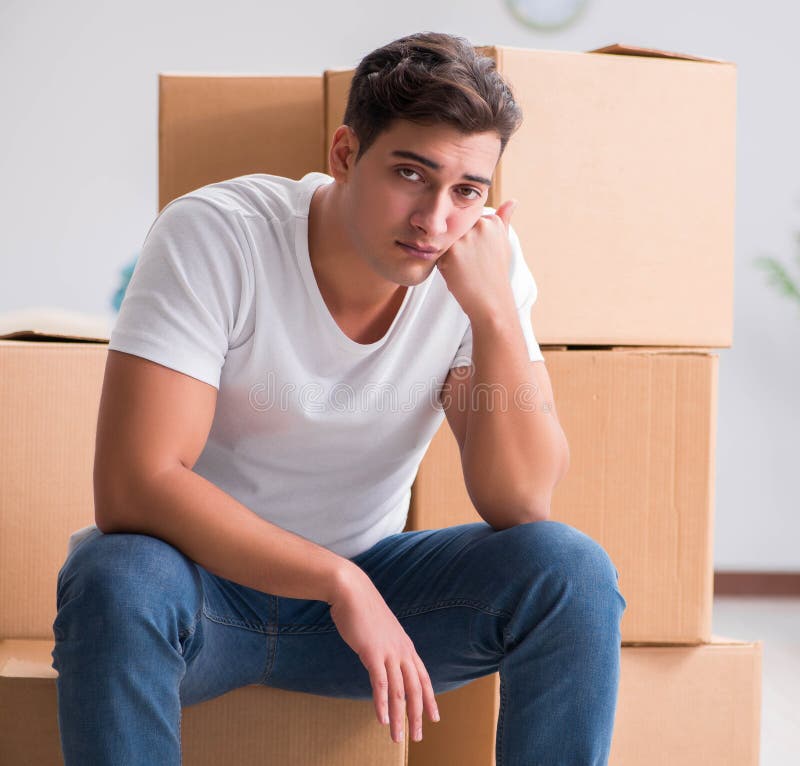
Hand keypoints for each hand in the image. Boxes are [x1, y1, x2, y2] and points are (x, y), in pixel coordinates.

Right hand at [328, 563, 439, 743]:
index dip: (429, 698)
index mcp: (405, 645)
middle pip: (415, 689)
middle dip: (417, 716)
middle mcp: (402, 650)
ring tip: (399, 738)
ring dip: (399, 717)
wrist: (352, 591)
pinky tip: (382, 720)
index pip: (422, 677)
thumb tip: (384, 658)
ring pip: (399, 691)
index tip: (434, 718)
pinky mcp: (372, 652)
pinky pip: (380, 683)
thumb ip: (386, 646)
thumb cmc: (364, 609)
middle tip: (418, 737)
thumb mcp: (382, 630)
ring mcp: (388, 652)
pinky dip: (382, 703)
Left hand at [435, 199, 517, 321]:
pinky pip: (438, 252)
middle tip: (469, 261)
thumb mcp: (503, 243)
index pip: (468, 220)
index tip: (476, 252)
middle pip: (456, 227)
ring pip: (446, 239)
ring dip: (450, 252)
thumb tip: (512, 201)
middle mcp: (479, 225)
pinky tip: (457, 272)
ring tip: (464, 267)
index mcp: (492, 221)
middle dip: (458, 243)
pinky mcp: (450, 252)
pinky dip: (444, 263)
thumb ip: (503, 219)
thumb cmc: (495, 272)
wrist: (490, 300)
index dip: (469, 237)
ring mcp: (464, 238)